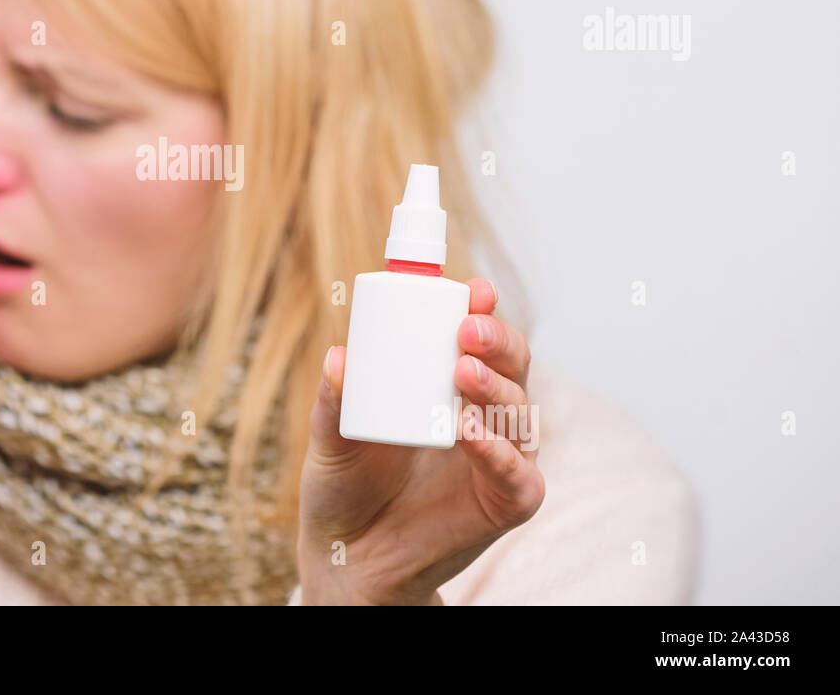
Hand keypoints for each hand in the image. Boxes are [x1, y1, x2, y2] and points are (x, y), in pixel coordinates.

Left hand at [297, 279, 543, 604]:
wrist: (348, 558)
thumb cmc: (345, 487)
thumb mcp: (329, 437)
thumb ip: (332, 401)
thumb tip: (337, 357)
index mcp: (447, 387)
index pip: (477, 339)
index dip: (481, 310)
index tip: (473, 289)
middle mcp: (482, 415)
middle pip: (511, 364)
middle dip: (496, 340)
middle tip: (466, 330)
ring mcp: (499, 458)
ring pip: (519, 411)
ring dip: (495, 386)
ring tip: (461, 372)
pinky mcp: (506, 502)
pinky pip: (518, 475)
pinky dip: (500, 452)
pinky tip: (471, 433)